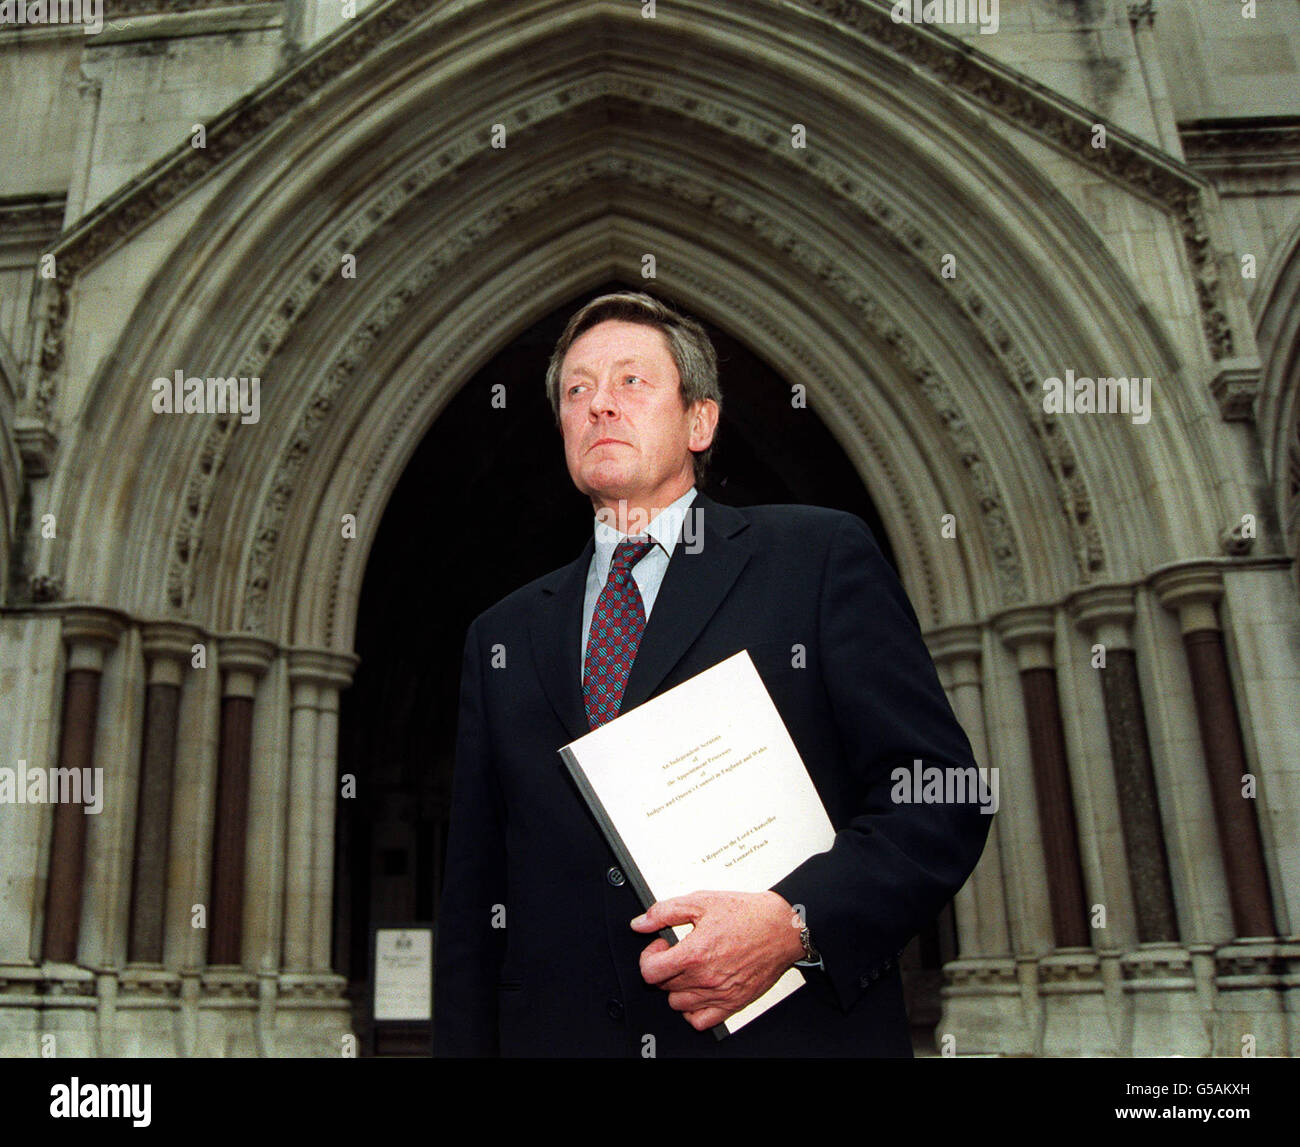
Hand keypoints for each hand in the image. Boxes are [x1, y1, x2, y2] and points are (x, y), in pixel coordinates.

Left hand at [631, 890, 806, 1030]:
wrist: (782, 927)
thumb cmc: (747, 914)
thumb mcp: (701, 902)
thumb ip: (664, 912)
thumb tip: (640, 923)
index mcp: (695, 954)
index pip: (650, 972)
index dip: (649, 956)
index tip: (660, 946)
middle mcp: (706, 978)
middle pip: (663, 986)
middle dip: (664, 967)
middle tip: (677, 951)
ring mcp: (719, 994)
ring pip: (678, 1004)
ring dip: (677, 987)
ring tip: (689, 969)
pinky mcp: (733, 1003)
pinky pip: (700, 1021)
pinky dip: (693, 1010)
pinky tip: (698, 990)